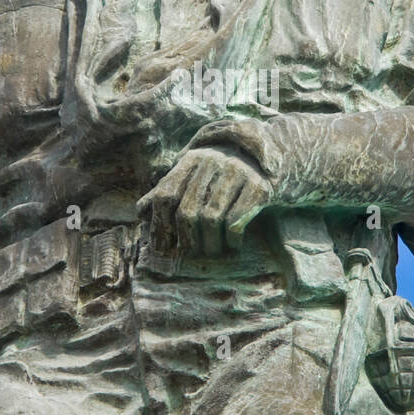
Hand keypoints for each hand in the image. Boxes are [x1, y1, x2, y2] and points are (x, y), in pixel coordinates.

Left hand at [138, 147, 271, 256]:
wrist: (272, 161)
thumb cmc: (224, 176)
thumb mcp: (195, 175)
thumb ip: (169, 190)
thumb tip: (141, 213)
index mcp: (191, 160)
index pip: (166, 195)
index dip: (160, 224)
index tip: (162, 247)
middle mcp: (212, 163)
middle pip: (188, 212)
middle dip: (186, 240)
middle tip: (189, 254)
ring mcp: (237, 173)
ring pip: (211, 219)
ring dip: (209, 244)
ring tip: (212, 252)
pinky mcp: (258, 187)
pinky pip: (236, 222)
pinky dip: (231, 239)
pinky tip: (233, 244)